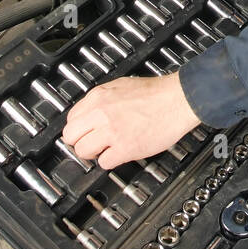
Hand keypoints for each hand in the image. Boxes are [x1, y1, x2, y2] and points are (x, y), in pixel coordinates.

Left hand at [63, 72, 201, 168]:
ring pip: (83, 151)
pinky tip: (118, 154)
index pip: (71, 119)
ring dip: (93, 153)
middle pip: (71, 136)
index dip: (79, 128)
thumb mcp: (120, 86)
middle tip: (90, 143)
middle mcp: (100, 114)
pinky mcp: (124, 148)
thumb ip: (101, 100)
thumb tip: (90, 113)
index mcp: (98, 97)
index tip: (85, 132)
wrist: (176, 100)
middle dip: (79, 142)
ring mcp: (111, 132)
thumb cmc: (155, 93)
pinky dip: (110, 161)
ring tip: (105, 149)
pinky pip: (104, 163)